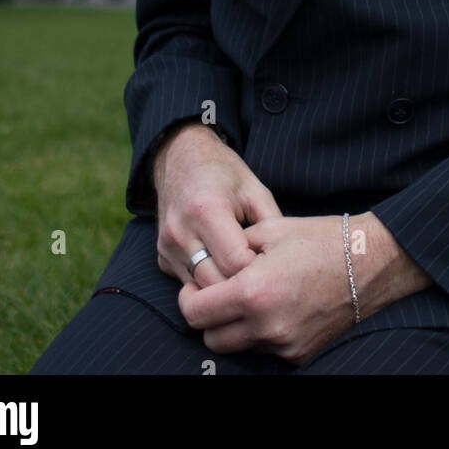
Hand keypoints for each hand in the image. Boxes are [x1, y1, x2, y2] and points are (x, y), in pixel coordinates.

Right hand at [153, 122, 281, 289]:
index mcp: (207, 210)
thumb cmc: (223, 173)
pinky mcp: (162, 257)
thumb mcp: (254, 189)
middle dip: (240, 285)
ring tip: (244, 275)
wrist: (180, 159)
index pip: (235, 263)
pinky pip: (188, 283)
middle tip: (261, 278)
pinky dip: (207, 282)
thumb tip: (286, 262)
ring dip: (223, 287)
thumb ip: (272, 224)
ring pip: (200, 289)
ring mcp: (168, 247)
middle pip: (215, 283)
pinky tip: (222, 267)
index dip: (257, 268)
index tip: (269, 263)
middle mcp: (181, 232)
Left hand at [176, 212, 432, 365]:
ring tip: (249, 299)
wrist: (369, 262)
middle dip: (208, 317)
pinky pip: (264, 350)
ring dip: (233, 328)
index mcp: (254, 291)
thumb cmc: (320, 239)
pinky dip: (261, 334)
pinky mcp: (300, 354)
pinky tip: (275, 307)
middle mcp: (266, 325)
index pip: (195, 313)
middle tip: (218, 294)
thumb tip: (210, 262)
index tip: (195, 286)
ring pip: (237, 347)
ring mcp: (284, 344)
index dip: (188, 298)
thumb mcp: (270, 230)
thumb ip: (233, 248)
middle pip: (211, 339)